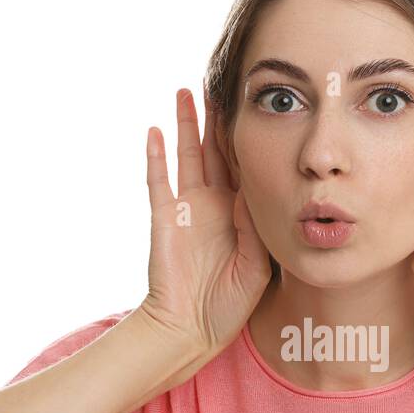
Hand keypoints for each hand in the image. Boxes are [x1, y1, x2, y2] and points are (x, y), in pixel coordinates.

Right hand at [139, 86, 271, 360]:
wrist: (191, 330)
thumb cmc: (228, 306)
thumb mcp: (256, 268)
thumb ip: (255, 231)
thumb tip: (251, 193)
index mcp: (239, 215)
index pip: (246, 167)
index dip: (250, 140)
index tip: (258, 108)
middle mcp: (213, 205)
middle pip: (216, 151)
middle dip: (217, 119)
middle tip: (221, 83)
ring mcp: (186, 210)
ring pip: (186, 156)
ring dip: (185, 125)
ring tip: (187, 91)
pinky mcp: (163, 219)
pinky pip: (158, 181)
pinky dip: (155, 156)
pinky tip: (155, 129)